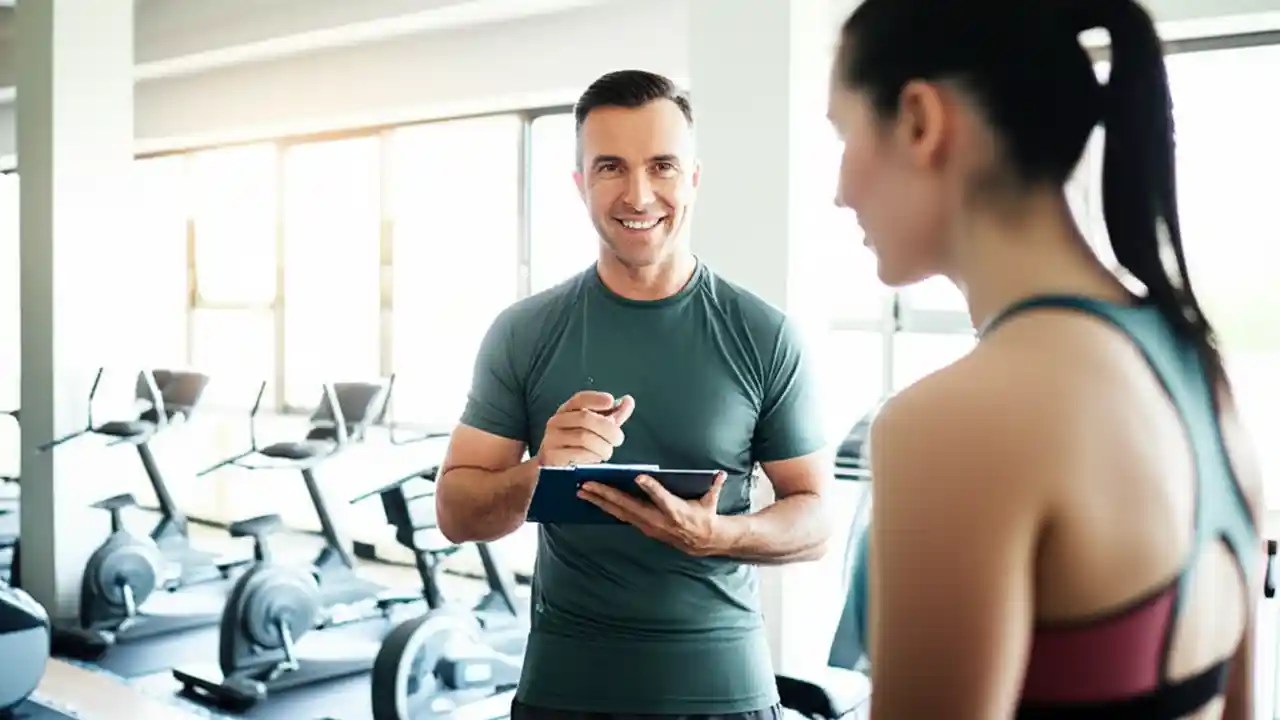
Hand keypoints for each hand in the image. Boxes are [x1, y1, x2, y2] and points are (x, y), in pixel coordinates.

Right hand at [536, 390, 634, 466]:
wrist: (553, 468)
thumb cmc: (577, 445)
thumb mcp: (596, 428)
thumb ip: (612, 415)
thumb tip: (628, 401)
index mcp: (566, 411)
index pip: (580, 399)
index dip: (596, 398)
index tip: (610, 402)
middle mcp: (556, 421)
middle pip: (585, 418)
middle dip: (608, 429)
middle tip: (618, 439)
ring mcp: (551, 439)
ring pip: (584, 438)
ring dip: (602, 446)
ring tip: (606, 452)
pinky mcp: (551, 457)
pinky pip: (578, 455)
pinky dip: (592, 457)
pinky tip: (594, 459)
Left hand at [579, 471, 728, 555]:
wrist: (701, 541)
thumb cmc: (705, 514)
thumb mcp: (711, 500)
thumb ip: (714, 486)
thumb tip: (721, 473)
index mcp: (676, 511)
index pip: (662, 498)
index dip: (652, 488)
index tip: (639, 477)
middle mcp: (657, 520)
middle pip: (629, 506)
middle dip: (607, 495)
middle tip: (587, 484)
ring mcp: (646, 525)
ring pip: (619, 512)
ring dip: (599, 501)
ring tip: (581, 491)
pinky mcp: (641, 527)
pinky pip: (620, 516)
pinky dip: (604, 508)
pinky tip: (591, 500)